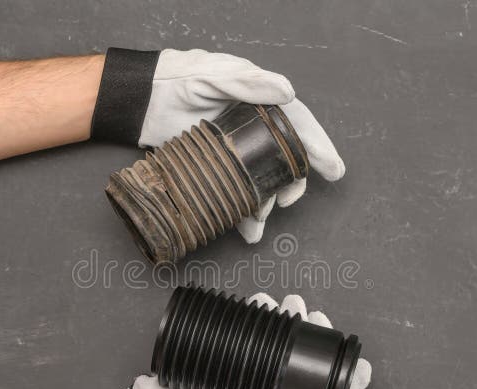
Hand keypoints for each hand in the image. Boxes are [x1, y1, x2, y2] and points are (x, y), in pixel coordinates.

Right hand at [83, 293, 370, 388]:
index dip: (342, 385)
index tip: (360, 363)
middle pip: (298, 368)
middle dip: (310, 338)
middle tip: (312, 313)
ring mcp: (243, 382)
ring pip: (274, 348)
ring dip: (285, 322)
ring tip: (285, 302)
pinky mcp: (221, 364)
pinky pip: (245, 339)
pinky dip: (255, 320)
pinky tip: (258, 304)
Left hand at [95, 48, 345, 243]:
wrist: (143, 99)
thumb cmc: (181, 77)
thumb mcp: (216, 74)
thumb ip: (249, 83)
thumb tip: (287, 92)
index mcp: (260, 104)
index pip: (298, 126)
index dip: (318, 147)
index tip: (333, 169)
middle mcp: (252, 129)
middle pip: (283, 160)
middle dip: (291, 184)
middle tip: (289, 200)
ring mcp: (234, 151)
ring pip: (260, 181)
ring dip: (265, 203)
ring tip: (261, 219)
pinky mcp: (215, 168)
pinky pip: (235, 192)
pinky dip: (241, 213)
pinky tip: (246, 227)